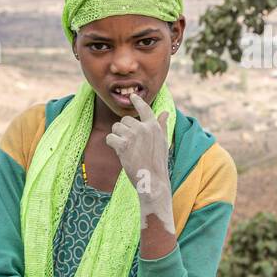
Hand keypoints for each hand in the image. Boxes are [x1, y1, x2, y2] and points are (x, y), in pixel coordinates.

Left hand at [106, 91, 172, 230]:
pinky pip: (110, 138)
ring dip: (117, 137)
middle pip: (125, 119)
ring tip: (126, 149)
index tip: (132, 96)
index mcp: (154, 126)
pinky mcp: (123, 145)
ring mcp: (133, 136)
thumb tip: (166, 112)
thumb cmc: (158, 163)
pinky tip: (119, 152)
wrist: (152, 180)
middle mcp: (144, 128)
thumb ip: (162, 125)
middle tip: (129, 143)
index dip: (137, 101)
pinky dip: (112, 144)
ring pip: (116, 128)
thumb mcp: (163, 142)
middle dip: (123, 129)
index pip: (145, 108)